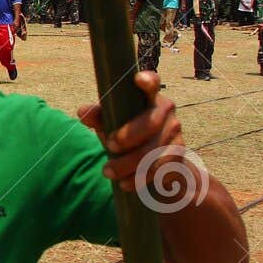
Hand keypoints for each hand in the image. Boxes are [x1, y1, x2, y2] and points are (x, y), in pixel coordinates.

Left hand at [77, 71, 193, 194]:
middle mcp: (166, 109)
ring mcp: (175, 131)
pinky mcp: (179, 152)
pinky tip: (124, 183)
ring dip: (128, 163)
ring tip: (108, 171)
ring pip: (153, 149)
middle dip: (129, 136)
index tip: (138, 79)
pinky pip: (160, 167)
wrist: (157, 158)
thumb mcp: (111, 122)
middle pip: (150, 123)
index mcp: (148, 96)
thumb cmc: (128, 131)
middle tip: (110, 146)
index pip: (151, 82)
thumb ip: (98, 116)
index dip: (147, 80)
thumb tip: (83, 112)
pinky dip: (139, 177)